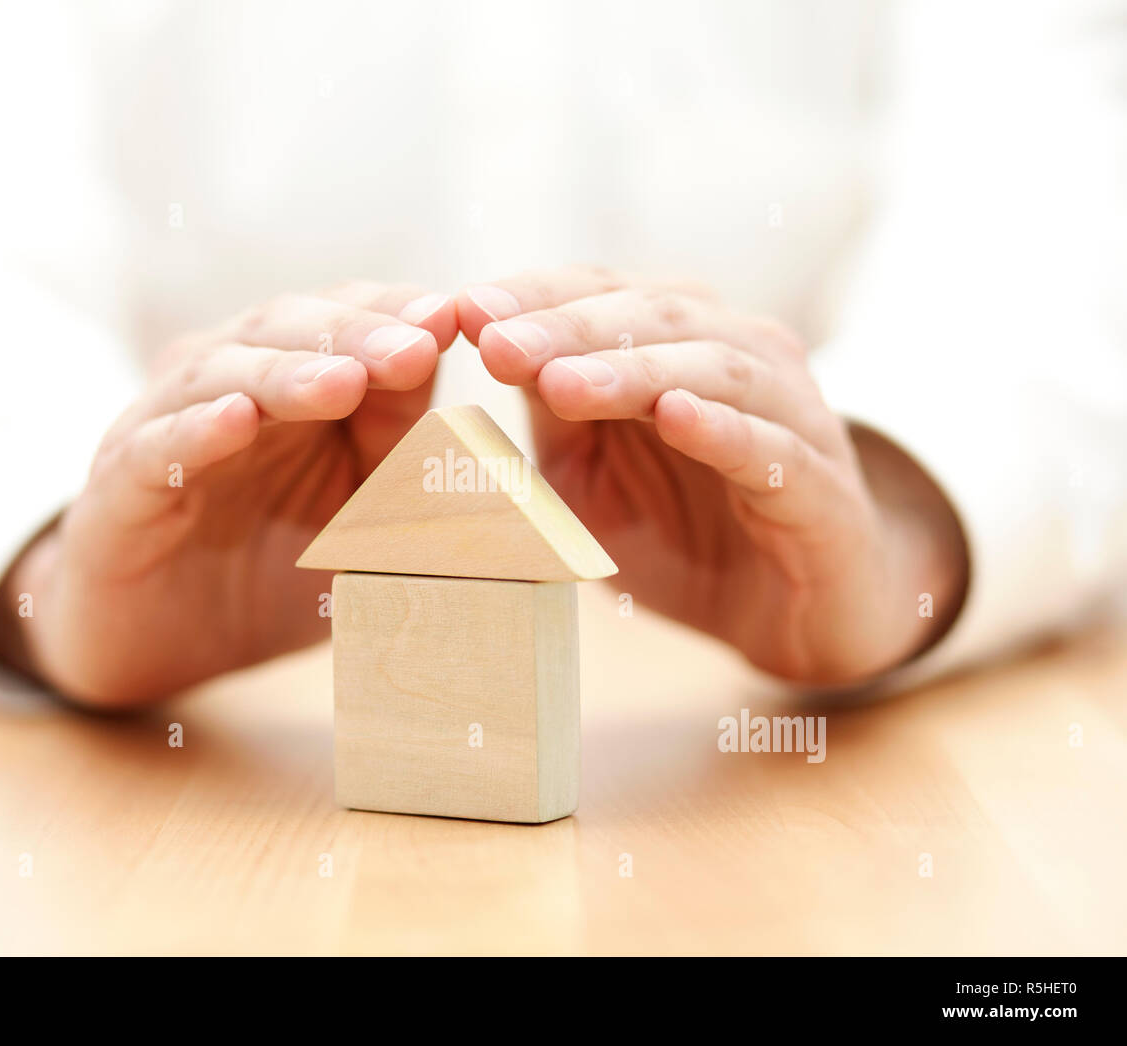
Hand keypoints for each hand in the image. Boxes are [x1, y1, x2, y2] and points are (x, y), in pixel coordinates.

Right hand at [0, 282, 457, 704]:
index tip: (455, 315)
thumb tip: (487, 441)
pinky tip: (236, 423)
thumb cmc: (267, 570)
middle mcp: (229, 384)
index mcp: (296, 384)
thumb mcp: (359, 523)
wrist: (156, 638)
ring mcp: (168, 425)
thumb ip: (405, 472)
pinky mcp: (121, 482)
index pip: (349, 324)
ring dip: (286, 374)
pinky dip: (195, 431)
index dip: (396, 315)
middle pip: (289, 331)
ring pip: (222, 374)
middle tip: (414, 344)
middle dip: (356, 335)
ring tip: (341, 380)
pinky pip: (159, 447)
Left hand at [457, 266, 967, 683]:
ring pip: (715, 370)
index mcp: (679, 343)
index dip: (535, 296)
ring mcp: (791, 416)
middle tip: (497, 344)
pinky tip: (676, 418)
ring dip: (634, 372)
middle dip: (568, 329)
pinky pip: (773, 450)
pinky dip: (726, 430)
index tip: (463, 308)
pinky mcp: (822, 487)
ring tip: (562, 383)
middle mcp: (741, 357)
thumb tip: (486, 349)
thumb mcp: (592, 477)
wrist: (797, 612)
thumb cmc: (684, 533)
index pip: (602, 294)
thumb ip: (553, 416)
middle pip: (653, 319)